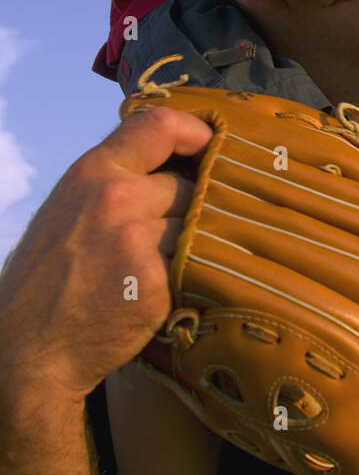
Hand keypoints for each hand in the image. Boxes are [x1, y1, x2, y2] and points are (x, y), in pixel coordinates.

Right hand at [0, 107, 212, 407]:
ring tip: (163, 266)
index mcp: (91, 172)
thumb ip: (114, 180)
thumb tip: (174, 161)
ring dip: (193, 244)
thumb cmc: (47, 279)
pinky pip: (196, 264)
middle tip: (173, 234)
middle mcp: (115, 198)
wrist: (28, 350)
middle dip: (191, 208)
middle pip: (189, 184)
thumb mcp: (68, 208)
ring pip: (197, 225)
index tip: (213, 146)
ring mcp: (137, 240)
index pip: (161, 125)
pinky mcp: (157, 282)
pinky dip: (188, 275)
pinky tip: (161, 290)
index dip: (198, 132)